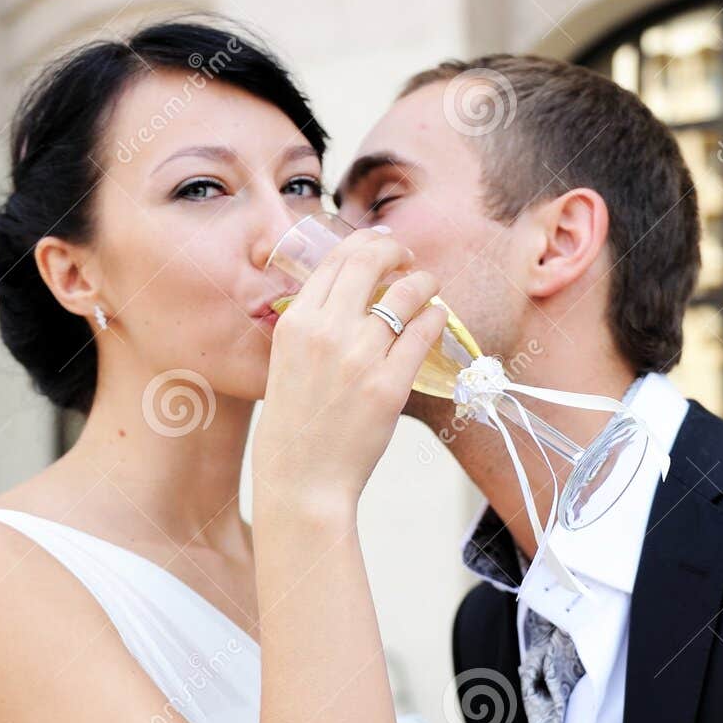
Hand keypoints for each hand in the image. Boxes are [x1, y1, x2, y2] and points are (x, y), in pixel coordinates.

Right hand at [253, 226, 445, 506]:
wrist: (301, 478)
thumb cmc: (295, 424)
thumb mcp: (284, 361)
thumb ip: (311, 326)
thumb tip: (346, 296)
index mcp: (296, 322)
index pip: (336, 259)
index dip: (366, 243)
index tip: (382, 248)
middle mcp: (326, 331)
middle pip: (370, 261)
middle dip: (396, 250)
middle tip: (409, 259)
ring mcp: (359, 357)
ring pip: (405, 294)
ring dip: (424, 282)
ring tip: (430, 286)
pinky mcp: (389, 384)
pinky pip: (423, 333)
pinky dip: (436, 318)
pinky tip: (438, 318)